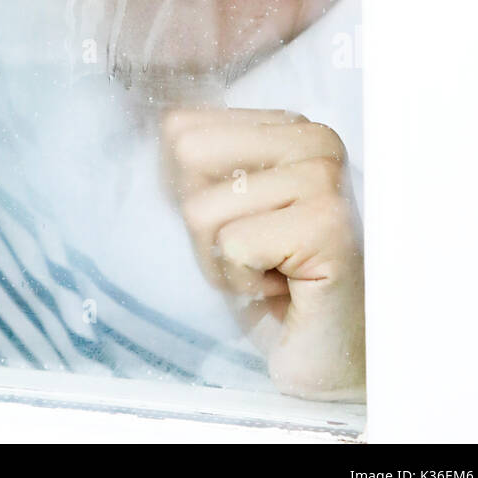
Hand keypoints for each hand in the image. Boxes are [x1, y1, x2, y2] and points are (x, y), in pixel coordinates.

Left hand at [162, 107, 364, 401]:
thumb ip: (200, 163)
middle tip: (248, 251)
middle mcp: (315, 141)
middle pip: (188, 154)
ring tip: (269, 273)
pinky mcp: (326, 226)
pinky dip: (243, 282)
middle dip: (200, 222)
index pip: (182, 126)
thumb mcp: (228, 206)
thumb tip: (150, 134)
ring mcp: (325, 179)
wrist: (327, 352)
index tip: (233, 224)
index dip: (185, 189)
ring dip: (223, 261)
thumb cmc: (272, 281)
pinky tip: (283, 289)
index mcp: (289, 126)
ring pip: (203, 208)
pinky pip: (232, 247)